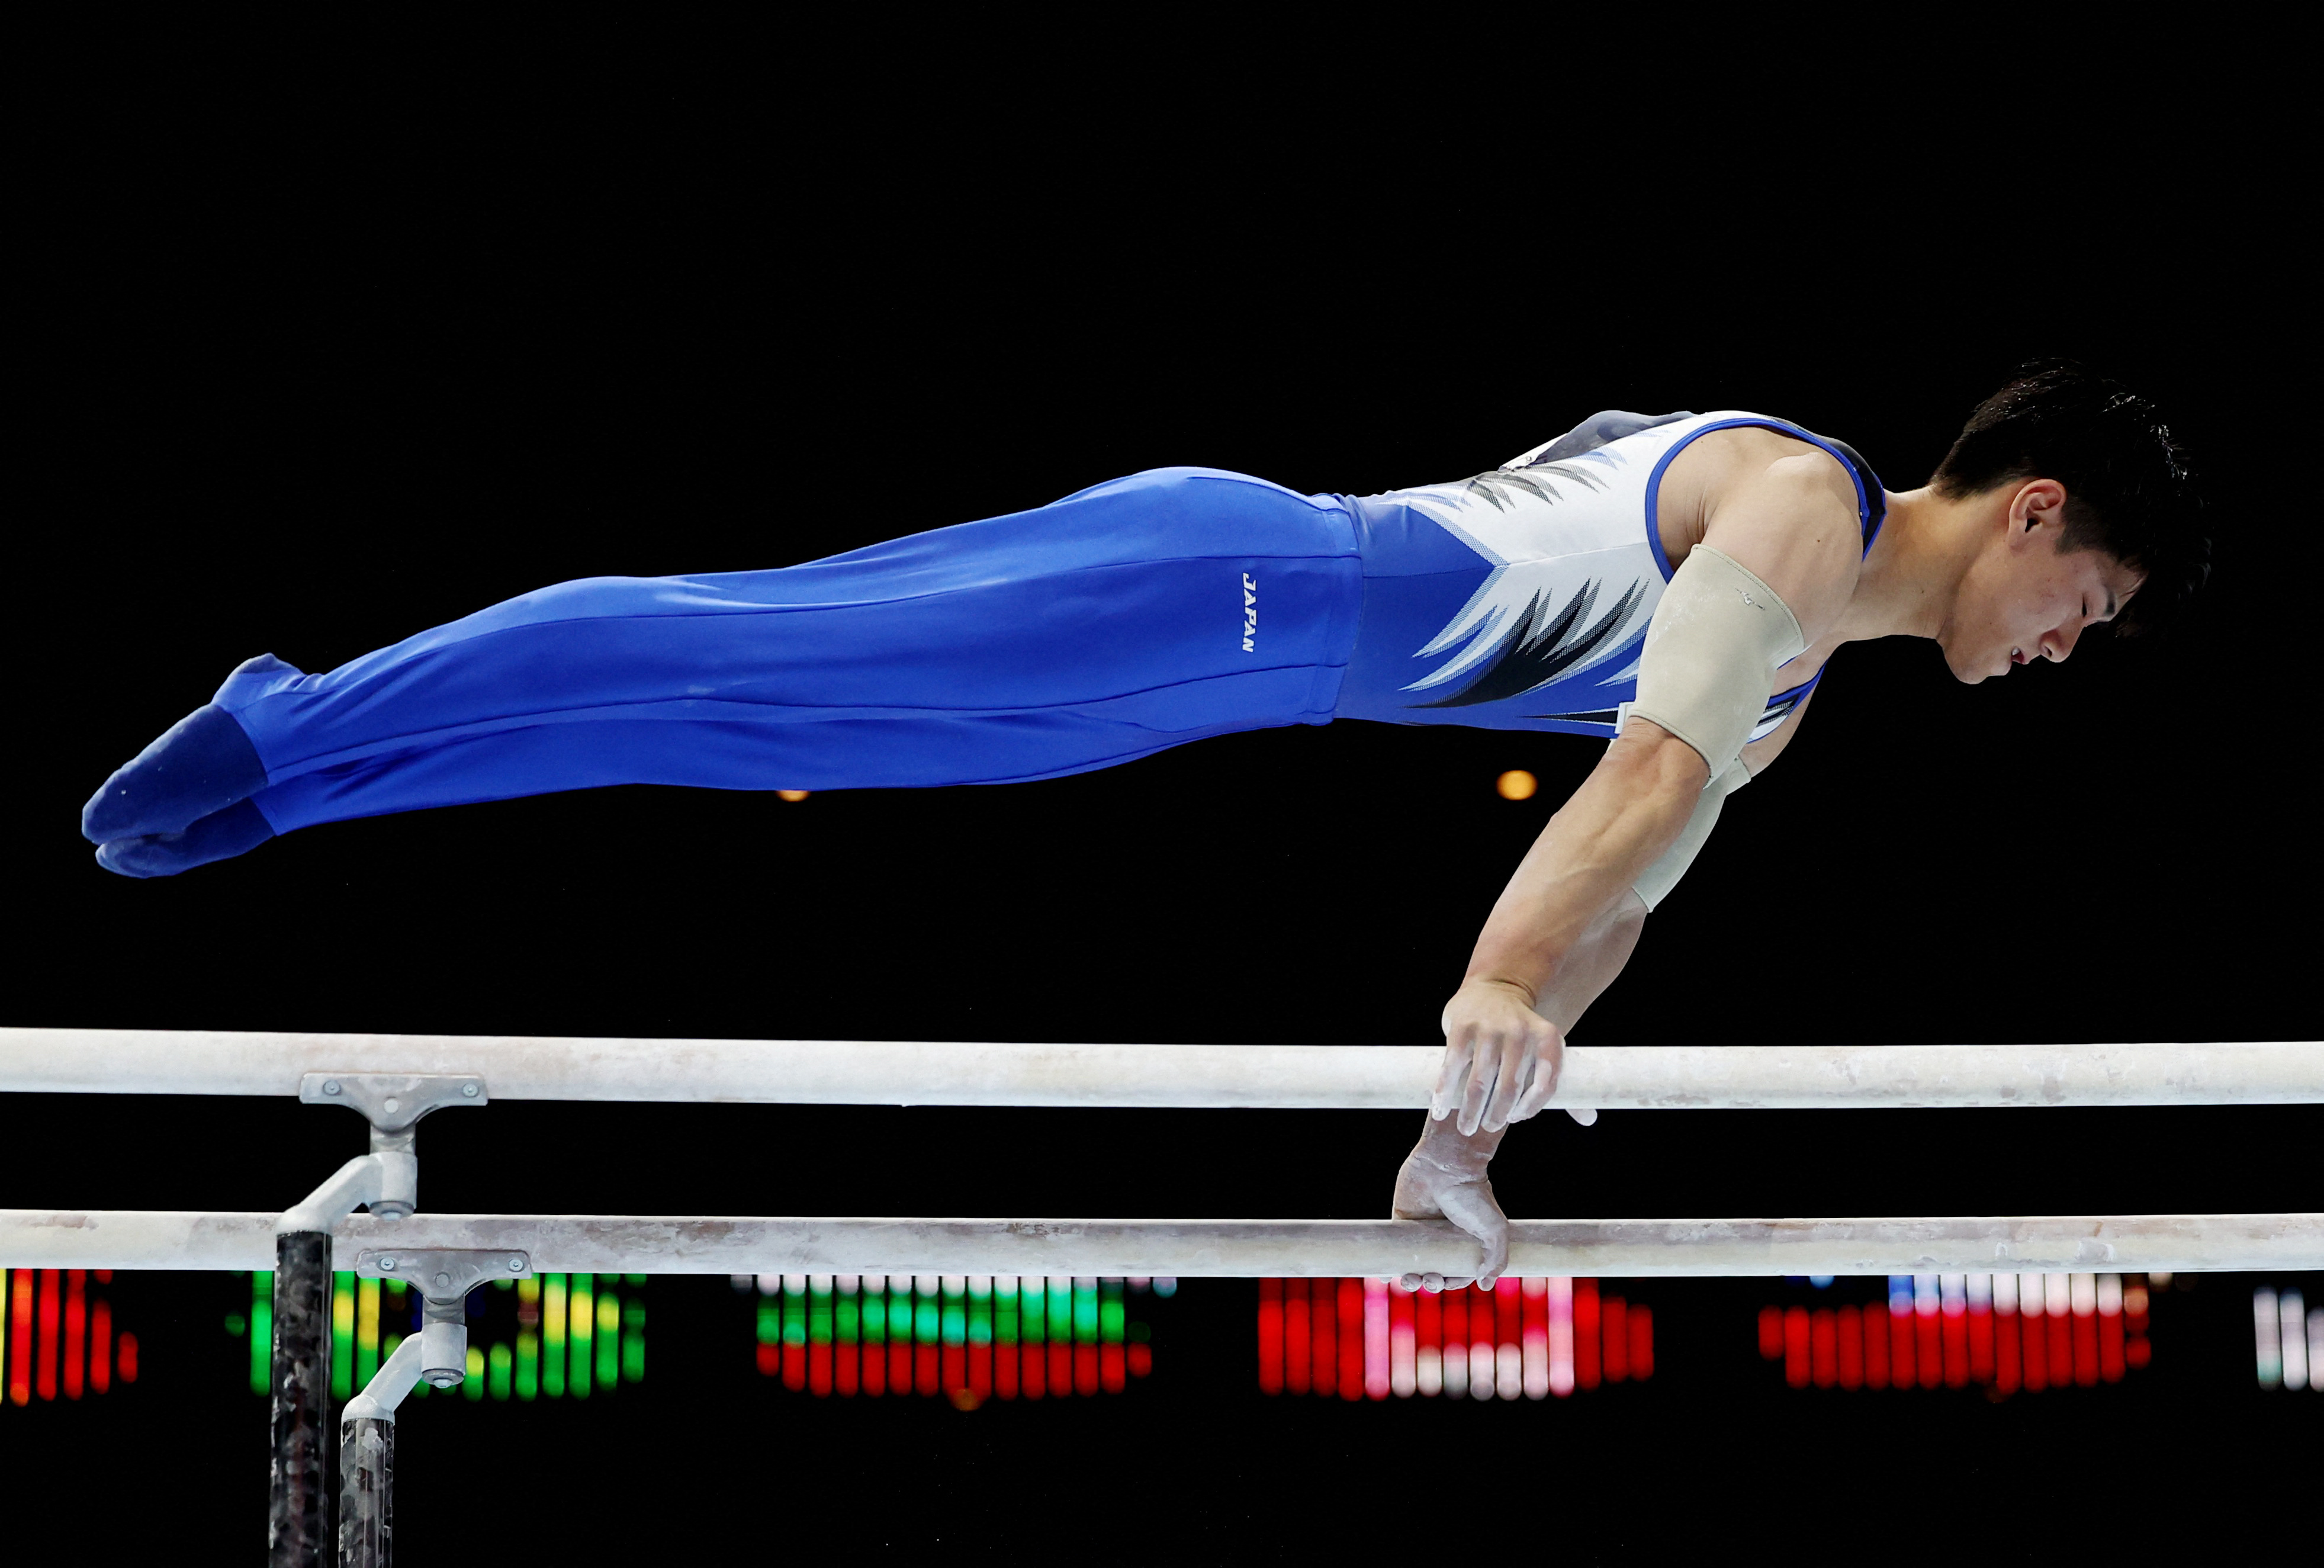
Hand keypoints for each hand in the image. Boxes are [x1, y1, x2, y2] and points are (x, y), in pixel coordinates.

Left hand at [1391, 1117, 1506, 1288]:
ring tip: (1409, 1281)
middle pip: (1434, 1271)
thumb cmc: (1473, 1196)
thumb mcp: (1495, 1230)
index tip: (1446, 1283)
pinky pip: (1394, 1246)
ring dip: (1411, 1279)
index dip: (1451, 1283)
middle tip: (1430, 1281)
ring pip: (1414, 1263)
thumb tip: (1484, 1285)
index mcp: (1464, 1242)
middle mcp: (1443, 1238)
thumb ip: (1496, 1259)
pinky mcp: (1402, 1220)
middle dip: (1431, 1283)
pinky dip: (1389, 1263)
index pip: (1457, 1272)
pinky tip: (1386, 1277)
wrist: (1447, 1165)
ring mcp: (1422, 1230)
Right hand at [1434, 978, 1571, 1135]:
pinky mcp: (1462, 1027)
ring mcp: (1489, 1029)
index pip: (1546, 1084)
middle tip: (1488, 1127)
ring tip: (1466, 1126)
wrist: (1495, 988)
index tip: (1517, 1119)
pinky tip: (1440, 1109)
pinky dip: (1445, 1092)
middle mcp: (1520, 1033)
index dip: (1531, 1108)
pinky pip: (1452, 1067)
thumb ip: (1561, 1083)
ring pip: (1479, 1083)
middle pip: (1509, 1088)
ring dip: (1470, 1112)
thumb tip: (1588, 1119)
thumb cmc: (1522, 1032)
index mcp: (1547, 1038)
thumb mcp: (1545, 1048)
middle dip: (1497, 1116)